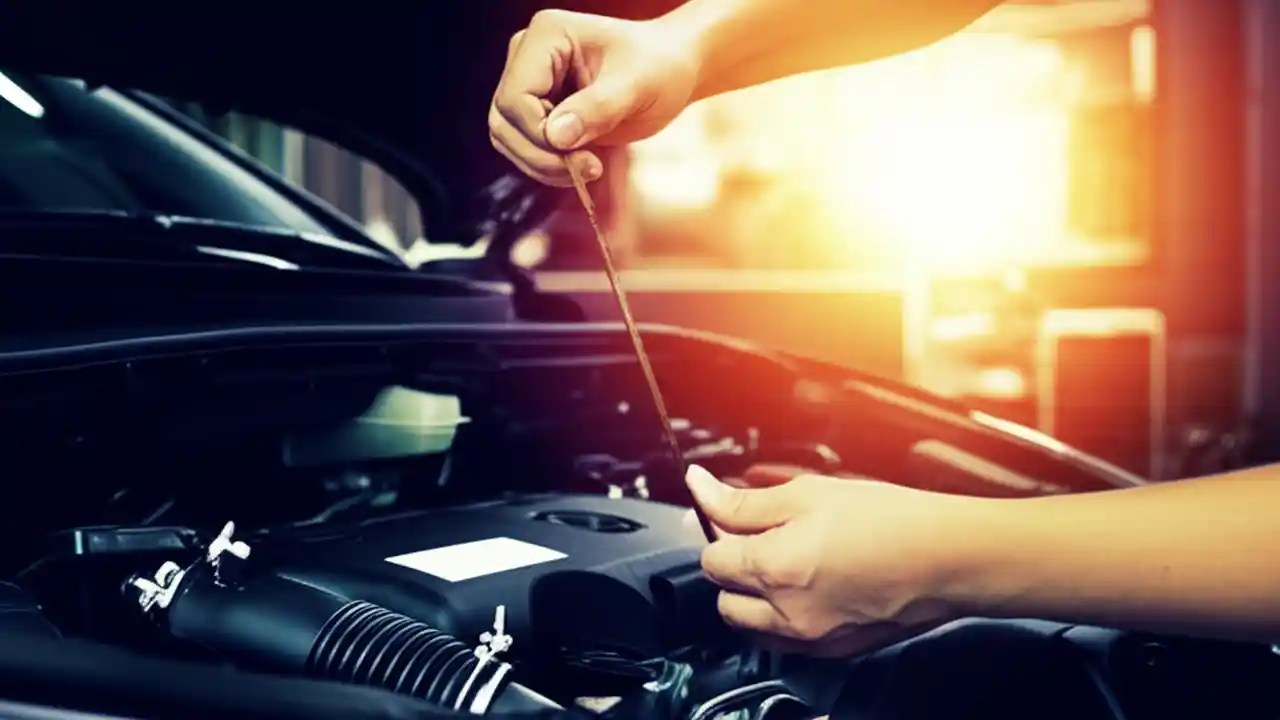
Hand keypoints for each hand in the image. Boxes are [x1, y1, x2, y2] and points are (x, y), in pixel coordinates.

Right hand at [490, 10, 700, 186]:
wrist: (672, 71)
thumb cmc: (660, 67)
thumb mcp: (636, 87)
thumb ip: (596, 109)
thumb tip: (554, 136)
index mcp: (547, 35)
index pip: (516, 97)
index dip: (540, 135)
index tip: (582, 158)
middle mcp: (527, 55)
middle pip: (504, 121)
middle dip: (543, 156)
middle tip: (590, 171)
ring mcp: (528, 83)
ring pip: (507, 138)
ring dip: (544, 165)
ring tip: (590, 169)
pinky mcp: (535, 109)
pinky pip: (523, 146)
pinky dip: (548, 165)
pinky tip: (582, 167)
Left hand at [686, 465, 974, 657]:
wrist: (948, 557)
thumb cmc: (890, 520)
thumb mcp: (807, 494)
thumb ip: (744, 500)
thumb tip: (699, 488)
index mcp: (774, 568)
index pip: (711, 561)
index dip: (719, 534)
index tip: (734, 518)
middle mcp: (786, 613)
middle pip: (725, 600)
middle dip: (733, 570)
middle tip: (762, 539)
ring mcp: (810, 638)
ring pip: (752, 627)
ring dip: (754, 598)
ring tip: (787, 564)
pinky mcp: (834, 650)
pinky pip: (786, 641)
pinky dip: (784, 618)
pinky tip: (811, 587)